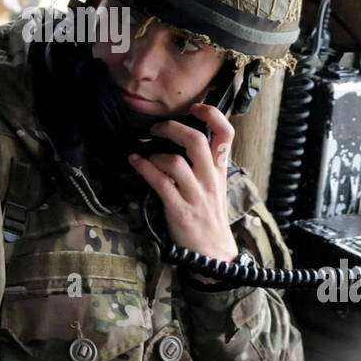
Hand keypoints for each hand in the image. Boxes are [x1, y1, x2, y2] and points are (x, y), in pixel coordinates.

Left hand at [127, 103, 238, 281]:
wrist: (213, 253)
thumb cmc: (208, 215)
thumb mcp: (214, 185)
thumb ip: (204, 162)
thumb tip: (182, 137)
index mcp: (219, 170)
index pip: (227, 134)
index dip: (212, 114)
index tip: (195, 107)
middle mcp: (209, 179)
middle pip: (195, 141)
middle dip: (171, 127)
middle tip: (156, 129)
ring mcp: (195, 195)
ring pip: (175, 162)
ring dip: (154, 154)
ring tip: (145, 155)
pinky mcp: (179, 210)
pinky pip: (159, 183)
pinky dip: (143, 168)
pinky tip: (134, 162)